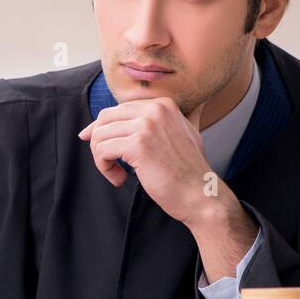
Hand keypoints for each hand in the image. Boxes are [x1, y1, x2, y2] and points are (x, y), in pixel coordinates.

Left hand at [77, 95, 217, 227]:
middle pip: (105, 119)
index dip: (103, 130)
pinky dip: (104, 167)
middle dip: (98, 142)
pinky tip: (119, 179)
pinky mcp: (138, 145)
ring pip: (100, 135)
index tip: (101, 148)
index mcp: (163, 104)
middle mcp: (155, 109)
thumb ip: (160, 122)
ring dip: (101, 158)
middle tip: (107, 163)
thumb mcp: (181, 134)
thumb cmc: (187, 171)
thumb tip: (128, 118)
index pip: (118, 110)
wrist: (201, 194)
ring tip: (115, 173)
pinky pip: (102, 150)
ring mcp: (147, 125)